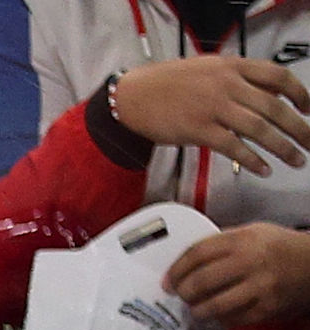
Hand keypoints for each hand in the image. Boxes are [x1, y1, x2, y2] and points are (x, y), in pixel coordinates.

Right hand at [111, 54, 309, 172]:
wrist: (131, 97)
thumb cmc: (165, 85)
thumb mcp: (208, 69)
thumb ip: (237, 78)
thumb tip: (265, 93)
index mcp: (231, 67)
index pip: (278, 76)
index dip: (298, 93)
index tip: (306, 107)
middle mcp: (226, 85)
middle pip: (274, 106)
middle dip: (298, 127)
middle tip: (309, 141)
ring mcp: (213, 107)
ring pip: (259, 128)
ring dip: (282, 146)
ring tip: (295, 159)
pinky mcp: (198, 130)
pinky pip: (233, 146)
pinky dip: (251, 160)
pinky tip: (262, 168)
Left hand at [168, 222, 309, 327]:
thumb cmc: (278, 247)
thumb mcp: (253, 233)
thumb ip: (221, 244)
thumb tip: (184, 260)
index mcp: (242, 239)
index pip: (197, 253)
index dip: (176, 269)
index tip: (167, 281)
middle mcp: (249, 261)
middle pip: (201, 281)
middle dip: (183, 292)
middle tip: (179, 296)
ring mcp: (258, 287)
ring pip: (213, 305)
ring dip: (198, 310)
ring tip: (195, 309)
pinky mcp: (265, 308)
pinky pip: (231, 319)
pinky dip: (220, 319)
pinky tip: (219, 314)